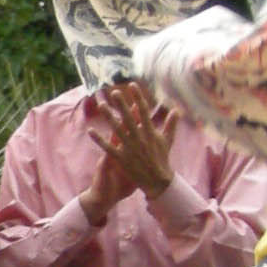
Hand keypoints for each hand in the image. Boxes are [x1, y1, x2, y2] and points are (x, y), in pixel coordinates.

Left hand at [93, 80, 175, 198]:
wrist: (158, 181)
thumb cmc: (162, 159)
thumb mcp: (168, 140)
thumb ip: (171, 124)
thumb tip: (176, 109)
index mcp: (150, 132)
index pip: (144, 111)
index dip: (138, 97)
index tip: (132, 85)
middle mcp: (139, 138)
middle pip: (129, 118)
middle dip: (122, 104)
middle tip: (114, 92)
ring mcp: (130, 148)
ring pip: (117, 130)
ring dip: (109, 117)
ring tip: (101, 105)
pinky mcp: (122, 159)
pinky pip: (108, 148)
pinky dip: (99, 139)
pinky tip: (90, 130)